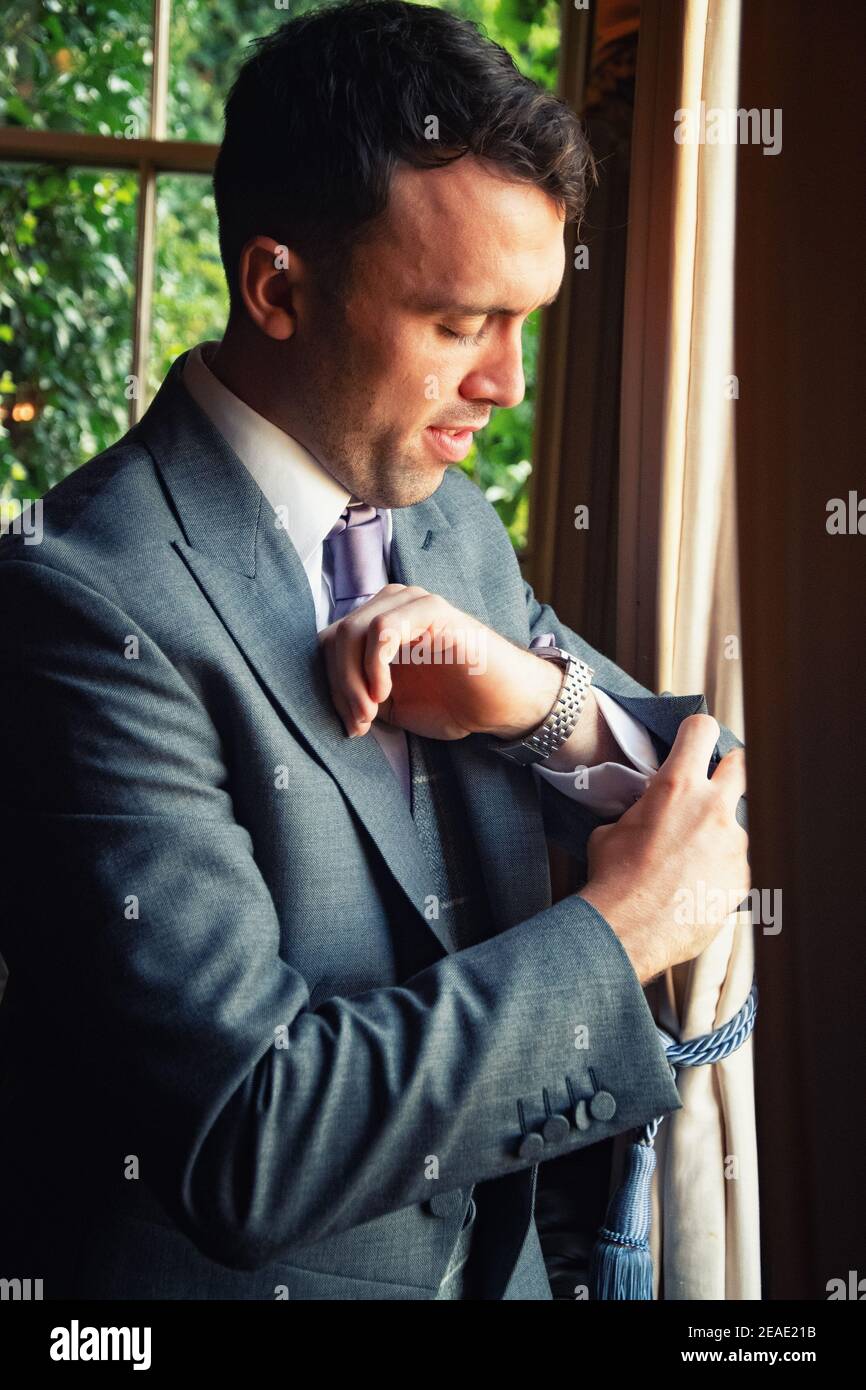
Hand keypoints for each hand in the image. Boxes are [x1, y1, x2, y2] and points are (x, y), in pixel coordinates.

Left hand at [316, 584, 562, 740]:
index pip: (329, 644)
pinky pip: (383, 629)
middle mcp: (389, 605)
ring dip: (353, 679)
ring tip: (371, 712)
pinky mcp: (431, 609)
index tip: (352, 725)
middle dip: (340, 686)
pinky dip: (375, 665)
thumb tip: (323, 697)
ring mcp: (411, 603)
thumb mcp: (389, 703)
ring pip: (353, 631)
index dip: (331, 685)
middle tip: (359, 723)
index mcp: (376, 624)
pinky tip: (384, 692)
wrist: (502, 705)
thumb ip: (356, 692)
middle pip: (335, 637)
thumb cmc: (451, 702)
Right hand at [578, 714, 749, 983]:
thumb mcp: (612, 829)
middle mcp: (713, 808)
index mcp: (677, 787)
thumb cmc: (613, 877)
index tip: (693, 743)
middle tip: (710, 787)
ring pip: (735, 823)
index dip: (696, 733)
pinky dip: (719, 869)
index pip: (701, 731)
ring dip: (718, 832)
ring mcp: (734, 844)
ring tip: (688, 860)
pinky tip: (694, 886)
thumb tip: (647, 812)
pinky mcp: (742, 877)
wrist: (628, 928)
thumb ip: (642, 810)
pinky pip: (735, 862)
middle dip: (727, 771)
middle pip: (740, 766)